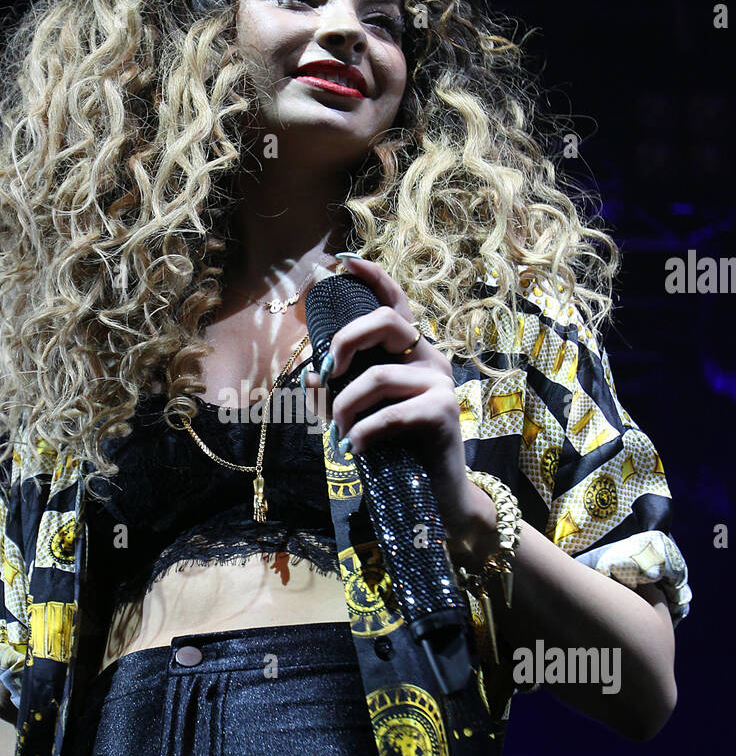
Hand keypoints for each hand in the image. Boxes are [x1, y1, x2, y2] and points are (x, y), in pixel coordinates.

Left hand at [304, 253, 495, 559]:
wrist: (437, 493)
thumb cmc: (397, 448)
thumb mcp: (366, 413)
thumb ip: (343, 391)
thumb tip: (311, 378)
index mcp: (411, 353)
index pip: (396, 305)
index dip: (374, 279)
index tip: (346, 262)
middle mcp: (429, 360)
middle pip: (387, 323)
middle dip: (346, 342)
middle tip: (327, 375)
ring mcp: (440, 384)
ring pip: (378, 377)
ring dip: (346, 408)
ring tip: (340, 436)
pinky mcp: (443, 412)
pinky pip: (390, 414)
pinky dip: (364, 433)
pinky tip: (356, 450)